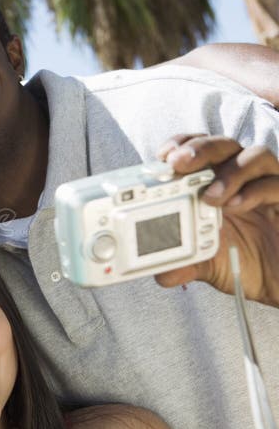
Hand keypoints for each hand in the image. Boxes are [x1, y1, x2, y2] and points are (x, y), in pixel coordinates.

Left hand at [155, 134, 278, 306]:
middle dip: (199, 148)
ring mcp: (268, 189)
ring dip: (229, 171)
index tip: (163, 156)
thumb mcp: (208, 266)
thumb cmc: (245, 264)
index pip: (200, 150)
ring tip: (210, 197)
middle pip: (224, 145)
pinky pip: (278, 184)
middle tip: (178, 163)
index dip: (182, 145)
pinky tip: (236, 205)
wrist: (278, 283)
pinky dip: (255, 190)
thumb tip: (161, 274)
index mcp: (216, 186)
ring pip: (255, 156)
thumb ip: (183, 264)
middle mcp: (242, 181)